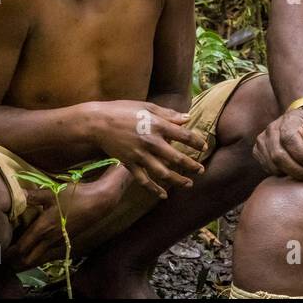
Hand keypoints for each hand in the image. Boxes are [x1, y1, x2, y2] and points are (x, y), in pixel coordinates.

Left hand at [8, 182, 112, 269]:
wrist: (99, 202)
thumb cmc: (75, 196)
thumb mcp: (53, 192)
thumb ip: (34, 195)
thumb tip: (18, 193)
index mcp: (42, 229)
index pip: (21, 248)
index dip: (9, 252)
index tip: (0, 249)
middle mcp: (49, 239)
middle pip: (29, 259)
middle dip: (17, 260)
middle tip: (8, 253)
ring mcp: (58, 241)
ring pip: (39, 256)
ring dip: (28, 256)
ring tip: (20, 250)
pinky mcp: (66, 239)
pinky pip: (48, 250)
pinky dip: (39, 250)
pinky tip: (37, 240)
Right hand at [89, 100, 206, 197]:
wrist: (98, 122)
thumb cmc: (123, 110)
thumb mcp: (148, 107)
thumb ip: (169, 114)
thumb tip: (188, 118)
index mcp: (157, 125)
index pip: (184, 136)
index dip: (196, 142)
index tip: (204, 147)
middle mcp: (151, 142)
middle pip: (176, 158)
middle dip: (191, 165)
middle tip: (201, 170)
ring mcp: (139, 155)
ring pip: (162, 173)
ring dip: (177, 180)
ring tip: (188, 184)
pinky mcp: (129, 163)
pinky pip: (143, 180)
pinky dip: (154, 189)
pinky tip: (163, 195)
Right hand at [252, 109, 302, 182]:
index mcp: (290, 119)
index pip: (289, 139)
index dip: (302, 155)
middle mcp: (273, 128)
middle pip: (278, 155)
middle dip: (297, 170)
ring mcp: (264, 140)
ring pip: (272, 164)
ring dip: (291, 174)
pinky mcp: (260, 151)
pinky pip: (268, 168)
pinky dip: (282, 173)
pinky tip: (295, 171)